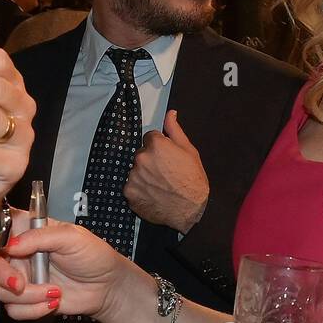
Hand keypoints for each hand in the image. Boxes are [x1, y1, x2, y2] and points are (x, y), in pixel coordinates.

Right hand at [0, 209, 124, 320]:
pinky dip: (33, 309)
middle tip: (20, 284)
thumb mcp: (72, 237)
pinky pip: (13, 309)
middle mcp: (17, 253)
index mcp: (25, 230)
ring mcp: (19, 277)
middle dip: (3, 277)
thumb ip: (41, 236)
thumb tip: (11, 244)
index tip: (5, 252)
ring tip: (54, 292)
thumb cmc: (93, 255)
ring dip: (26, 296)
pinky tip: (53, 302)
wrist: (108, 287)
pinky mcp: (25, 300)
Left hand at [124, 109, 208, 233]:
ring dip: (144, 176)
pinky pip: (132, 187)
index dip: (160, 147)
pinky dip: (140, 190)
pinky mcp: (129, 193)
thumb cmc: (193, 180)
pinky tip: (154, 194)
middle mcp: (141, 158)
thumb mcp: (189, 151)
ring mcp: (133, 177)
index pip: (149, 138)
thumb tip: (170, 113)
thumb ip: (175, 130)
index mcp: (155, 145)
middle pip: (141, 154)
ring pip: (136, 171)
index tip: (167, 158)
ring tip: (160, 186)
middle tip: (165, 174)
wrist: (190, 209)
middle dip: (150, 161)